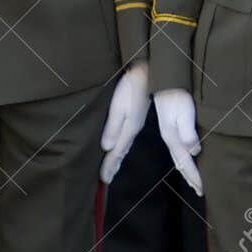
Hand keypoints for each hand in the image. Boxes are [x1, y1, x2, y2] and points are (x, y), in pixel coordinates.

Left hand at [99, 61, 148, 183]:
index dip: (109, 166)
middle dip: (114, 165)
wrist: (147, 71)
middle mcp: (132, 128)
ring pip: (124, 145)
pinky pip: (126, 137)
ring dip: (117, 158)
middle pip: (121, 151)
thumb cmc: (132, 86)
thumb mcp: (119, 106)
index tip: (104, 180)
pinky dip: (121, 146)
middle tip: (106, 179)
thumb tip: (107, 148)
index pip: (117, 152)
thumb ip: (113, 127)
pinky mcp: (136, 115)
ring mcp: (135, 121)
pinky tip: (119, 146)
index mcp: (129, 128)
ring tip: (111, 168)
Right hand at [153, 88, 202, 196]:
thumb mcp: (183, 113)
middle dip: (190, 177)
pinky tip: (188, 157)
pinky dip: (184, 159)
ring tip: (193, 180)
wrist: (164, 82)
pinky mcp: (171, 126)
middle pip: (181, 163)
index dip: (194, 176)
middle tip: (199, 191)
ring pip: (179, 157)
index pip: (185, 163)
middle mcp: (171, 138)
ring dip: (187, 170)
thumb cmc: (176, 96)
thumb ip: (187, 133)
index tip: (202, 189)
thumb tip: (195, 152)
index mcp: (173, 138)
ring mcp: (170, 133)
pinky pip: (179, 149)